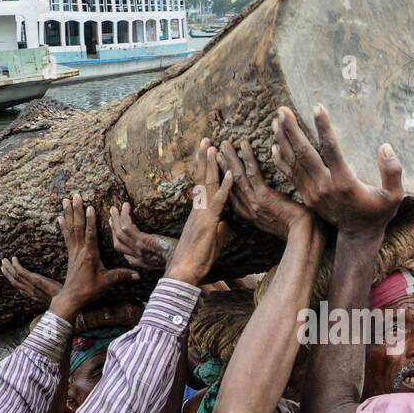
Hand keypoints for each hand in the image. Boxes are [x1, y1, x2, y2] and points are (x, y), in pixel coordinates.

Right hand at [0, 256, 60, 304]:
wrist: (65, 299)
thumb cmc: (62, 298)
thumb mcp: (55, 296)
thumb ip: (51, 293)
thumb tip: (53, 292)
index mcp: (34, 295)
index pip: (20, 288)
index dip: (13, 282)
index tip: (9, 276)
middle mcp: (30, 291)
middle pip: (14, 282)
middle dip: (7, 274)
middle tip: (2, 265)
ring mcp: (31, 285)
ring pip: (15, 276)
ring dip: (8, 267)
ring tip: (4, 260)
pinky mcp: (34, 279)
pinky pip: (20, 271)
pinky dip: (15, 264)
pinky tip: (13, 258)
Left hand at [48, 192, 139, 321]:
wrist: (71, 298)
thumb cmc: (89, 290)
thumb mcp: (107, 283)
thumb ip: (121, 276)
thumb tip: (138, 275)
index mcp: (89, 255)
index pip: (90, 235)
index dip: (91, 221)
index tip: (90, 207)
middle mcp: (80, 251)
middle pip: (78, 227)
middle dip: (77, 210)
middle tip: (75, 195)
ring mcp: (73, 251)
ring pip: (70, 229)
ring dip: (68, 214)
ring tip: (65, 200)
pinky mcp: (70, 254)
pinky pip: (66, 236)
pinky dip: (63, 226)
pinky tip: (60, 217)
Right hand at [110, 201, 177, 269]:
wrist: (184, 264)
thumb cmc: (179, 259)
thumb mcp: (165, 259)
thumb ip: (159, 252)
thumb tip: (159, 243)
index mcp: (141, 262)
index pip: (124, 252)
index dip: (118, 240)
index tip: (117, 229)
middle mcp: (137, 256)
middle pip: (117, 243)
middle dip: (113, 228)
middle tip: (112, 216)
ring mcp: (138, 249)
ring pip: (119, 233)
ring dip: (115, 219)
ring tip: (114, 208)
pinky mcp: (143, 241)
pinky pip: (127, 227)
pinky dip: (124, 215)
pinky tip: (125, 206)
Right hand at [165, 139, 231, 285]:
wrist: (183, 273)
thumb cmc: (196, 262)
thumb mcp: (212, 242)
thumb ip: (218, 230)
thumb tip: (225, 224)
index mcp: (199, 214)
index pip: (202, 186)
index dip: (205, 170)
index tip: (207, 153)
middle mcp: (198, 210)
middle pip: (202, 179)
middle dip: (205, 159)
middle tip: (206, 139)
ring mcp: (202, 214)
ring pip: (207, 185)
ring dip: (212, 165)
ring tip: (214, 145)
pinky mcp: (207, 222)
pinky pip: (218, 201)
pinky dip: (225, 187)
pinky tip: (230, 173)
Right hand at [219, 138, 311, 239]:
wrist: (303, 234)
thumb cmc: (295, 227)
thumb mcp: (276, 220)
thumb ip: (267, 211)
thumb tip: (267, 202)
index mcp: (251, 215)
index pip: (232, 195)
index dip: (223, 181)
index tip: (218, 168)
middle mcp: (249, 209)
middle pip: (230, 185)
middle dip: (222, 167)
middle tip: (214, 152)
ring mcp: (255, 203)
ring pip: (238, 177)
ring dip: (230, 159)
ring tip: (223, 144)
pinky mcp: (264, 197)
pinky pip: (253, 174)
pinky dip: (247, 158)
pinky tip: (243, 145)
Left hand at [271, 104, 401, 233]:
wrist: (358, 236)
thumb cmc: (378, 212)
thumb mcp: (394, 197)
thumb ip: (393, 172)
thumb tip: (385, 147)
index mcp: (345, 183)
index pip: (331, 150)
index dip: (323, 127)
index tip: (317, 107)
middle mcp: (324, 187)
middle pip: (304, 154)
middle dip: (292, 130)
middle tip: (283, 110)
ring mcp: (312, 193)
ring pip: (293, 163)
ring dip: (283, 140)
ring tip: (276, 120)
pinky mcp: (307, 196)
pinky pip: (290, 175)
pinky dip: (281, 159)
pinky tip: (274, 144)